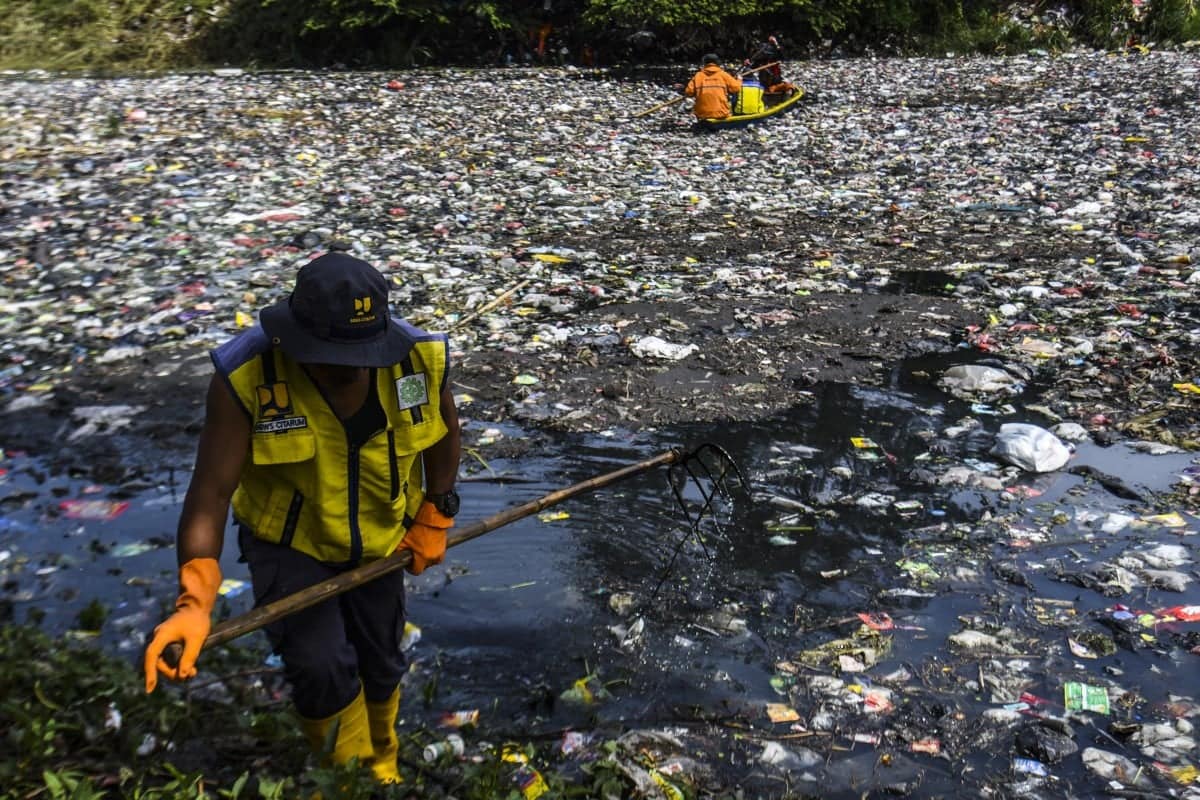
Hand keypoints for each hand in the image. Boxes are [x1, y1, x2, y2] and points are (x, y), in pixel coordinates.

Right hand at [143, 558, 221, 691]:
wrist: (197, 606)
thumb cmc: (197, 620)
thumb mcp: (196, 639)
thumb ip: (190, 657)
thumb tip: (183, 676)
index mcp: (162, 635)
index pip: (151, 656)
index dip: (150, 673)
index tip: (150, 688)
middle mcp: (158, 638)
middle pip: (159, 662)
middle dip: (172, 673)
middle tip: (189, 677)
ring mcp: (162, 639)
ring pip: (164, 661)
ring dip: (176, 670)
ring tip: (193, 674)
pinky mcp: (167, 641)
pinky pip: (168, 656)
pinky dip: (177, 664)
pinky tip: (190, 669)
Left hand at [396, 501, 452, 574]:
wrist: (432, 512)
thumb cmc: (416, 526)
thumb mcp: (404, 540)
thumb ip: (399, 552)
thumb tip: (395, 558)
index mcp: (423, 558)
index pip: (416, 571)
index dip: (410, 567)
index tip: (408, 561)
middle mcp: (434, 557)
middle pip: (426, 566)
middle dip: (420, 561)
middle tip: (414, 552)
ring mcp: (442, 550)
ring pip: (434, 559)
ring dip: (428, 556)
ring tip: (422, 546)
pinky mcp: (446, 542)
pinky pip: (439, 551)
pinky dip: (434, 548)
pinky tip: (427, 541)